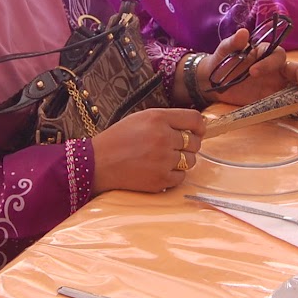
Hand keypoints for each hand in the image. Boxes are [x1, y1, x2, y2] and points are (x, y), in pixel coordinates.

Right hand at [91, 108, 205, 194]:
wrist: (97, 163)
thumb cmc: (117, 139)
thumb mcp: (140, 118)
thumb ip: (165, 119)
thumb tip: (193, 126)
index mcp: (157, 118)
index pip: (194, 119)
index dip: (199, 126)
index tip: (197, 132)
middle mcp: (163, 137)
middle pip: (194, 142)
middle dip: (188, 145)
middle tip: (173, 148)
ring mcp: (163, 160)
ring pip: (190, 161)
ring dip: (181, 161)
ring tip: (163, 159)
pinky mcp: (160, 179)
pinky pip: (181, 177)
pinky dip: (172, 175)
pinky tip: (158, 170)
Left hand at [192, 28, 297, 107]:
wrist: (212, 82)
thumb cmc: (222, 62)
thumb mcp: (225, 51)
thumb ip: (234, 43)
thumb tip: (243, 33)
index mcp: (267, 54)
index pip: (277, 56)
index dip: (268, 64)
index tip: (252, 72)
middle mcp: (277, 69)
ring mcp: (277, 86)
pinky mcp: (273, 101)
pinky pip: (289, 104)